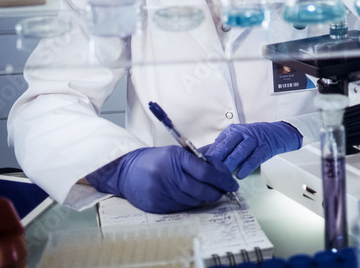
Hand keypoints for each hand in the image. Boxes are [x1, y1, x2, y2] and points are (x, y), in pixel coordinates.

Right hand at [86, 146, 238, 213]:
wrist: (127, 171)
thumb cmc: (157, 160)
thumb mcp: (178, 152)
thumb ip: (200, 159)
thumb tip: (224, 170)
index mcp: (176, 158)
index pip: (207, 172)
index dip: (223, 179)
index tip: (232, 183)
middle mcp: (169, 175)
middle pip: (203, 189)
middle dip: (218, 191)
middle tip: (226, 191)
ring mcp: (162, 192)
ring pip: (195, 200)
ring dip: (206, 198)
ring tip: (211, 193)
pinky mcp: (158, 205)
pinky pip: (183, 207)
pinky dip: (192, 203)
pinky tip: (194, 197)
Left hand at [205, 121, 303, 177]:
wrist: (277, 133)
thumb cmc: (253, 139)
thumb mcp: (236, 140)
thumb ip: (220, 149)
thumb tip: (200, 159)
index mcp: (232, 131)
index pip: (218, 143)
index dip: (209, 156)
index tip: (200, 167)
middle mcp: (242, 133)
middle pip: (227, 146)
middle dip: (217, 160)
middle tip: (208, 173)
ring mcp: (255, 140)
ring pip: (240, 151)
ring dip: (231, 163)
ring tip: (223, 175)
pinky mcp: (265, 147)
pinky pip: (255, 157)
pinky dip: (247, 166)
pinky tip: (241, 175)